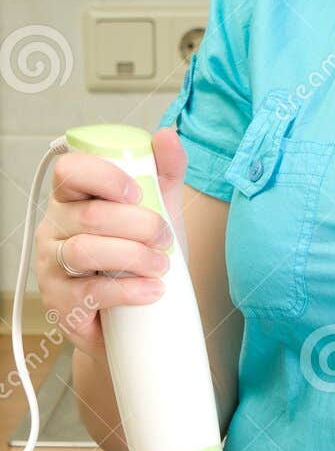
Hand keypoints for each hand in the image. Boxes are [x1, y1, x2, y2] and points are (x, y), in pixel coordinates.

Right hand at [36, 126, 188, 359]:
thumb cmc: (138, 255)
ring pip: (86, 251)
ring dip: (134, 257)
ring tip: (161, 267)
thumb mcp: (157, 210)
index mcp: (72, 198)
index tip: (137, 193)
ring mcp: (51, 266)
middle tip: (164, 238)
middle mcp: (54, 227)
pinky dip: (129, 290)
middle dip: (139, 225)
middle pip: (90, 216)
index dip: (104, 177)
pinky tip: (151, 291)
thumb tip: (167, 134)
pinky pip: (90, 292)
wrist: (136, 316)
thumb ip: (163, 172)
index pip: (70, 170)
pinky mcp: (60, 302)